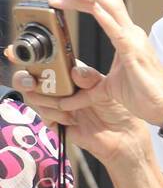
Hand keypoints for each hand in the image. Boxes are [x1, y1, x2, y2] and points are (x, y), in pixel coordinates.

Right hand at [5, 54, 151, 168]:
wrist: (122, 135)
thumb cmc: (117, 107)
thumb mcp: (106, 88)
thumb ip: (90, 78)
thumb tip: (75, 71)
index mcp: (69, 74)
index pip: (44, 61)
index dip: (29, 57)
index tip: (16, 53)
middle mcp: (58, 88)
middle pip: (29, 79)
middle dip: (25, 79)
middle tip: (32, 82)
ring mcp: (54, 105)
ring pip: (33, 97)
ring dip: (46, 100)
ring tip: (66, 105)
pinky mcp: (55, 122)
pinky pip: (44, 116)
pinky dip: (55, 116)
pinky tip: (71, 118)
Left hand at [52, 0, 162, 126]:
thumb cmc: (144, 96)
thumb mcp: (108, 90)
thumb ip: (88, 90)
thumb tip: (68, 99)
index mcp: (126, 38)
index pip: (103, 8)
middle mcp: (131, 33)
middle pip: (107, 0)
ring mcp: (134, 41)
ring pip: (112, 7)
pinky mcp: (134, 53)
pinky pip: (117, 30)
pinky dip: (105, 17)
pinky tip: (93, 7)